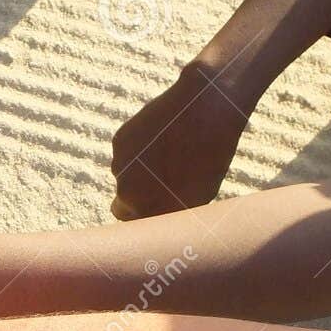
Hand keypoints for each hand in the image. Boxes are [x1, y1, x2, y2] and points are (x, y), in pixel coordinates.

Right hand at [111, 65, 250, 219]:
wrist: (206, 109)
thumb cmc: (210, 155)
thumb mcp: (199, 194)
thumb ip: (171, 209)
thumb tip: (158, 216)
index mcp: (150, 211)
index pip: (129, 221)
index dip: (141, 212)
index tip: (153, 202)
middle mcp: (129, 195)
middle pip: (123, 200)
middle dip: (137, 191)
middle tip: (164, 174)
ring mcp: (121, 167)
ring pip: (124, 172)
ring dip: (139, 165)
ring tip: (170, 149)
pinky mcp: (119, 142)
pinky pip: (125, 150)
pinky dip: (138, 145)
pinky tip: (161, 134)